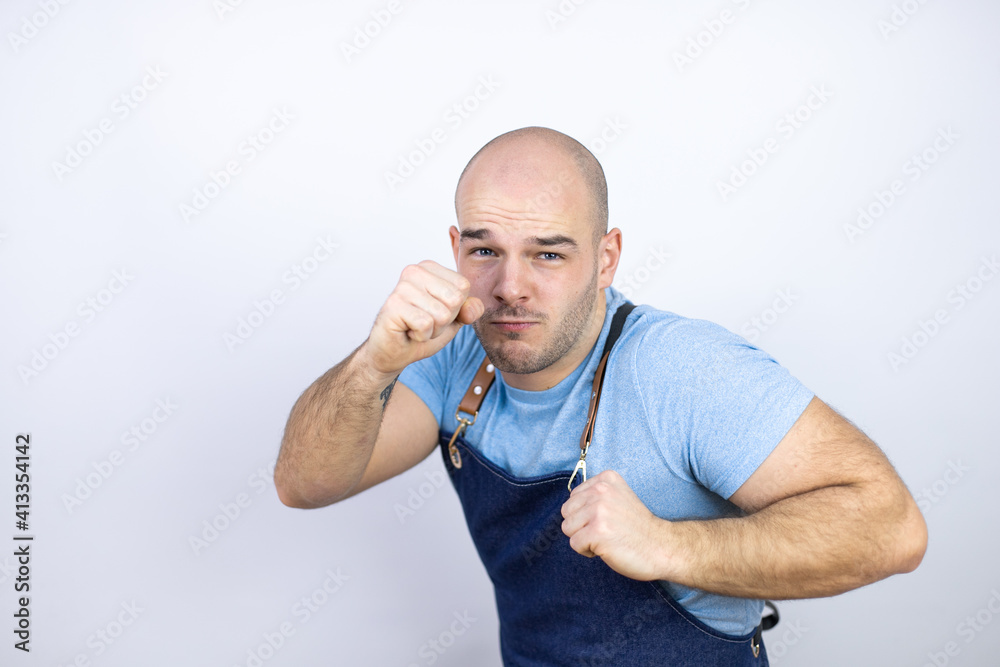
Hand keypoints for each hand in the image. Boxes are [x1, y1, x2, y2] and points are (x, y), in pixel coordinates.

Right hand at [363, 260, 483, 375]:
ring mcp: (402, 287)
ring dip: (433, 330)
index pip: (464, 286)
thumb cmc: (421, 330)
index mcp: (430, 268)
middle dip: (445, 320)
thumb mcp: (454, 319)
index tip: (435, 312)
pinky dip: (421, 335)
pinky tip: (408, 331)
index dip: (456, 308)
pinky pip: (426, 324)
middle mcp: (415, 271)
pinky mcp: (394, 305)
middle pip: (455, 299)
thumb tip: (473, 307)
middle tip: (425, 322)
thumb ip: (469, 309)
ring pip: (442, 314)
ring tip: (416, 326)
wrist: (393, 351)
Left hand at [561, 470, 668, 580]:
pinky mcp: (597, 532)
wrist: (661, 547)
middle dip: (581, 526)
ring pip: (568, 528)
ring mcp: (599, 510)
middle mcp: (601, 491)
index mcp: (606, 479)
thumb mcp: (617, 498)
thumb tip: (568, 508)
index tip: (608, 519)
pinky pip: (574, 544)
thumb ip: (594, 496)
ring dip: (583, 539)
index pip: (573, 497)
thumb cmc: (637, 528)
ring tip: (606, 539)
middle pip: (567, 512)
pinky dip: (587, 551)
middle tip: (605, 531)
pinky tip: (607, 548)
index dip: (585, 514)